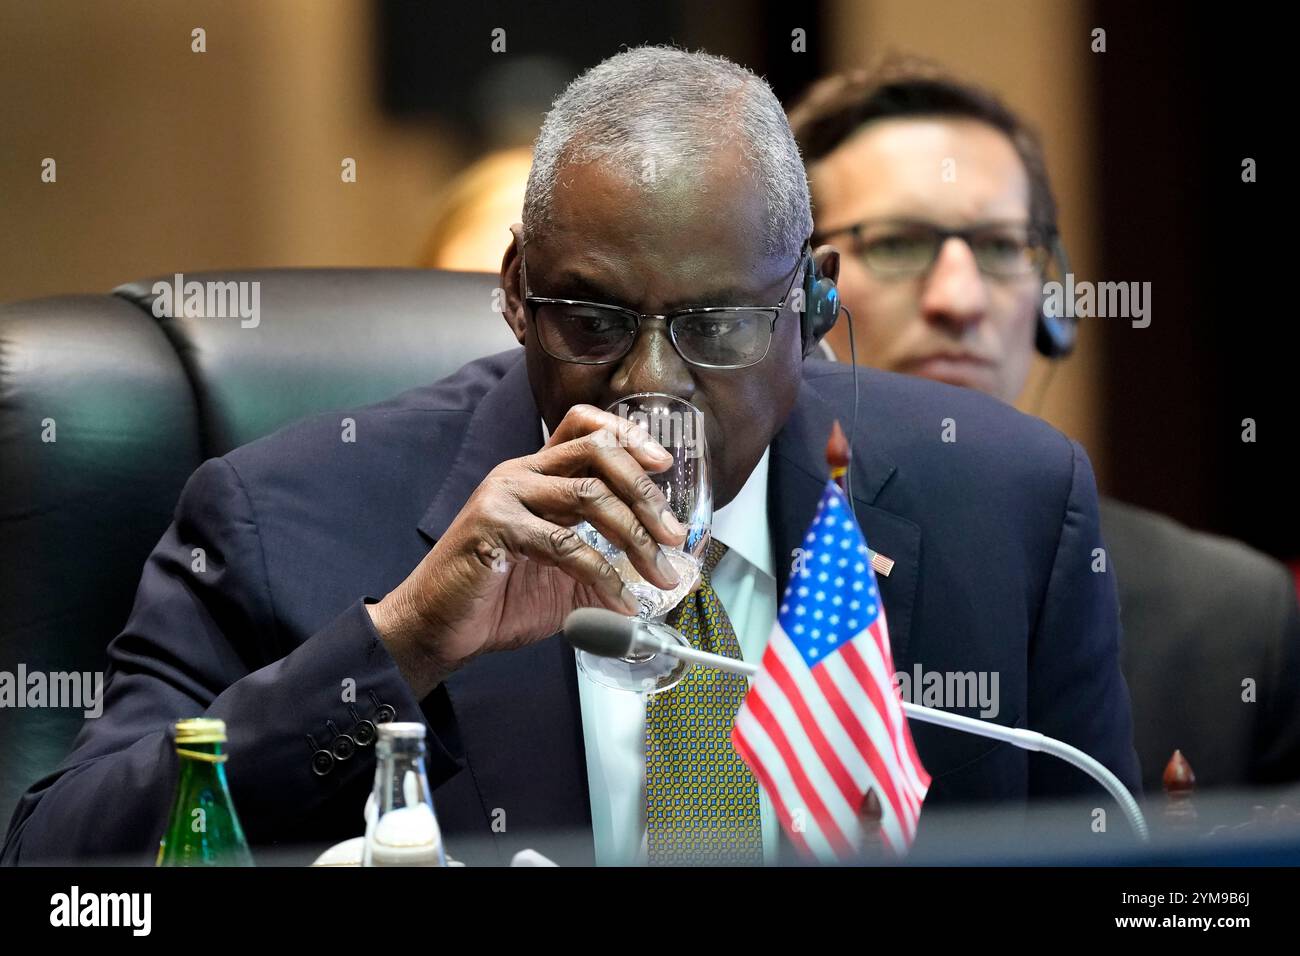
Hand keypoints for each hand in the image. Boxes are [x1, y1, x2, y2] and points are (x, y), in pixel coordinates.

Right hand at [369, 404, 687, 696]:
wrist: (438, 629)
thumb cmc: (496, 599)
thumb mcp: (565, 579)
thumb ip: (607, 567)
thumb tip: (662, 574)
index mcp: (536, 474)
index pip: (584, 426)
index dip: (627, 435)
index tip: (663, 465)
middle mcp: (521, 474)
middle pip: (597, 452)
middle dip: (646, 492)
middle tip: (674, 534)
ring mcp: (505, 497)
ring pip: (588, 494)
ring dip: (635, 536)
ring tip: (659, 572)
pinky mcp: (495, 528)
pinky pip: (565, 544)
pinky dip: (603, 575)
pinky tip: (621, 601)